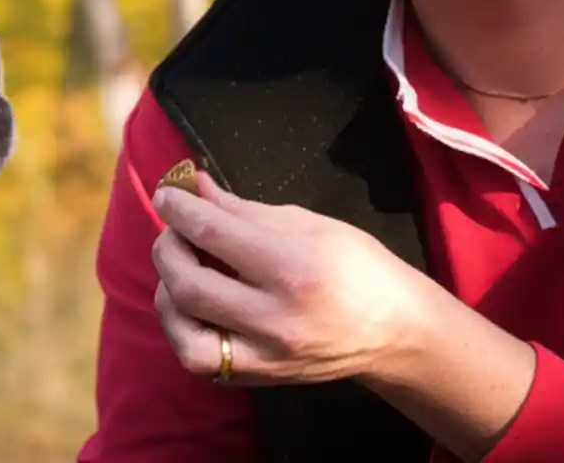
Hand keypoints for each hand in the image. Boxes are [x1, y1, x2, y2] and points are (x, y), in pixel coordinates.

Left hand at [150, 171, 432, 385]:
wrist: (396, 332)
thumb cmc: (357, 267)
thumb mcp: (307, 224)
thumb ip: (243, 209)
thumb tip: (192, 186)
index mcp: (293, 269)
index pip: (212, 233)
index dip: (178, 209)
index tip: (167, 195)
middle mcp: (275, 319)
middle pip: (188, 284)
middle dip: (168, 248)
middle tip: (175, 230)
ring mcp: (264, 356)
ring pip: (183, 329)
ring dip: (168, 290)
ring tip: (183, 268)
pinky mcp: (257, 378)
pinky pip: (197, 357)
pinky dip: (181, 326)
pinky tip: (192, 304)